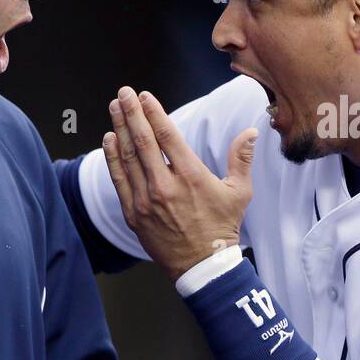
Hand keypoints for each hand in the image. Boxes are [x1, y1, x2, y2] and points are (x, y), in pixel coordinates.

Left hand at [103, 86, 257, 280]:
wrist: (203, 266)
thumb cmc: (222, 228)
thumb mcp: (239, 192)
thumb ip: (241, 159)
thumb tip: (250, 132)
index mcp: (191, 176)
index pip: (167, 135)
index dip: (154, 112)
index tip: (145, 96)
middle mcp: (165, 185)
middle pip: (143, 140)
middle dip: (132, 113)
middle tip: (124, 93)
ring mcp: (146, 200)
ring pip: (128, 157)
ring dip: (119, 128)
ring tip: (114, 108)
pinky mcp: (134, 213)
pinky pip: (119, 179)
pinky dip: (112, 158)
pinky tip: (109, 139)